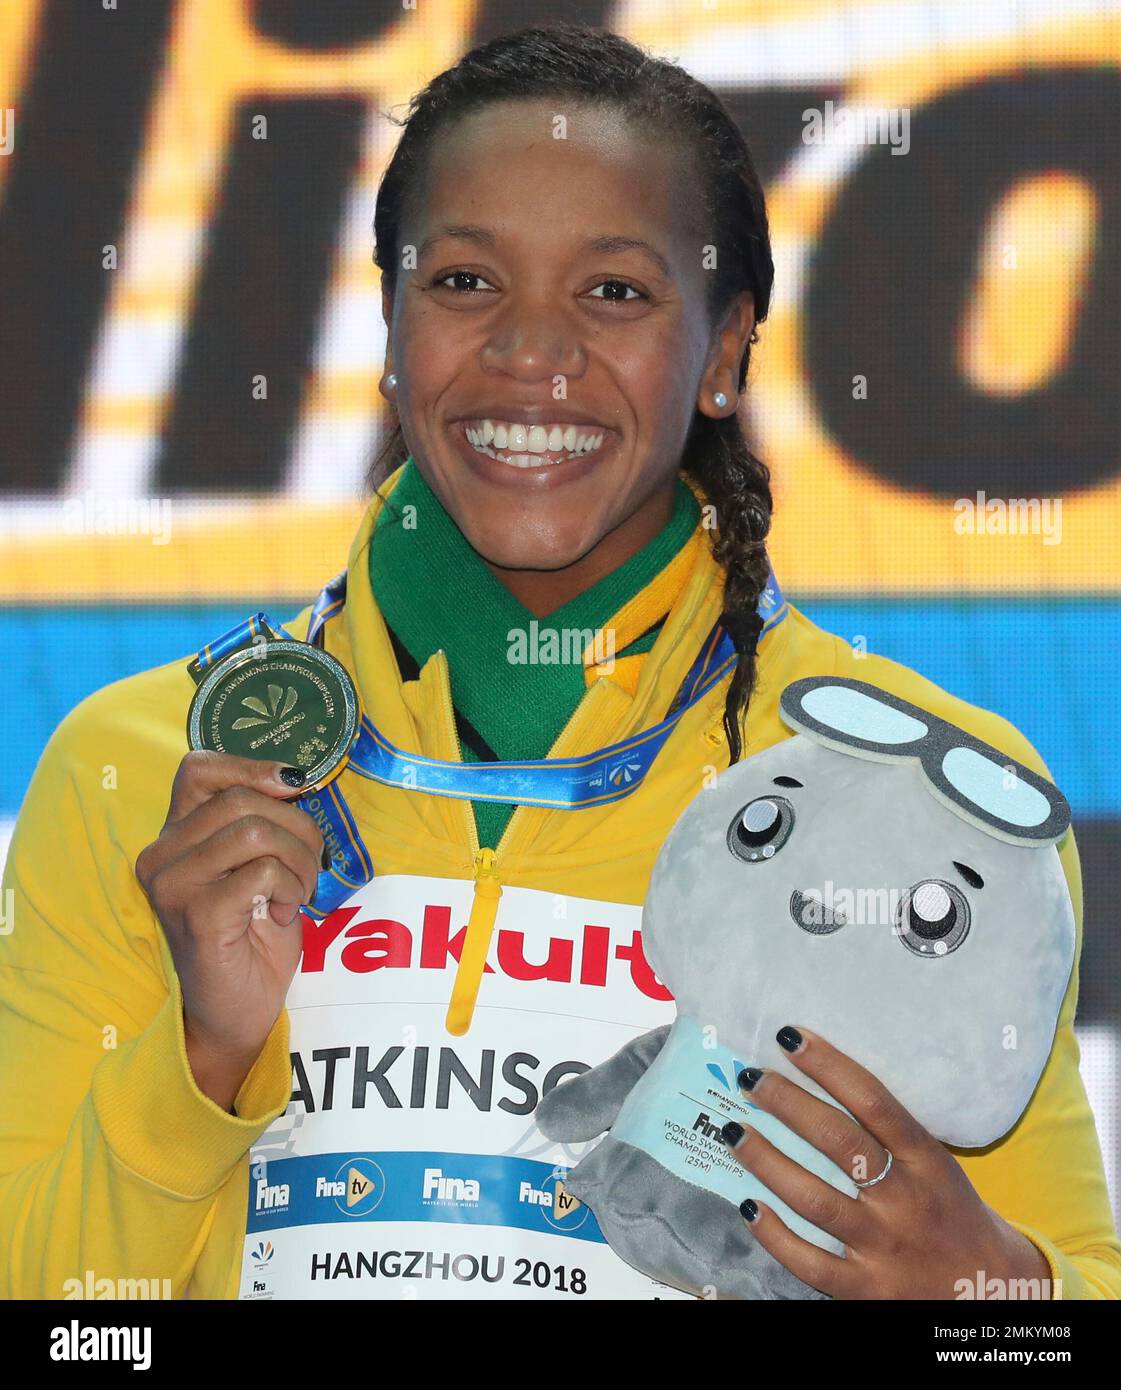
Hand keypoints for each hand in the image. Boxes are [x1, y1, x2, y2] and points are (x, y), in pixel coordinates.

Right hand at [135, 752, 323, 1109]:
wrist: (236, 1012)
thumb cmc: (253, 936)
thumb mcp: (258, 864)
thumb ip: (262, 820)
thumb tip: (296, 777)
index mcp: (174, 834)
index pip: (200, 767)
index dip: (253, 767)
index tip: (296, 787)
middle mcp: (161, 854)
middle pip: (241, 798)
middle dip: (297, 824)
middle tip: (310, 863)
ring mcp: (173, 884)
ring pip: (254, 831)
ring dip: (298, 857)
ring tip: (299, 890)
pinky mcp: (197, 915)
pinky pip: (262, 872)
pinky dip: (290, 886)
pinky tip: (285, 912)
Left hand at [722, 1026, 1051, 1299]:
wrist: (993, 1294)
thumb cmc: (954, 1215)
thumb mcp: (937, 1165)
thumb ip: (890, 1134)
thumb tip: (821, 1082)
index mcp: (926, 1160)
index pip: (872, 1101)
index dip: (829, 1065)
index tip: (790, 1037)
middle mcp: (904, 1200)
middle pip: (838, 1142)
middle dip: (787, 1103)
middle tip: (750, 1078)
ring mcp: (883, 1247)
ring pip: (815, 1199)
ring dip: (767, 1162)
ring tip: (734, 1131)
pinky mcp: (866, 1289)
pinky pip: (810, 1262)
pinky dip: (775, 1235)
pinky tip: (747, 1206)